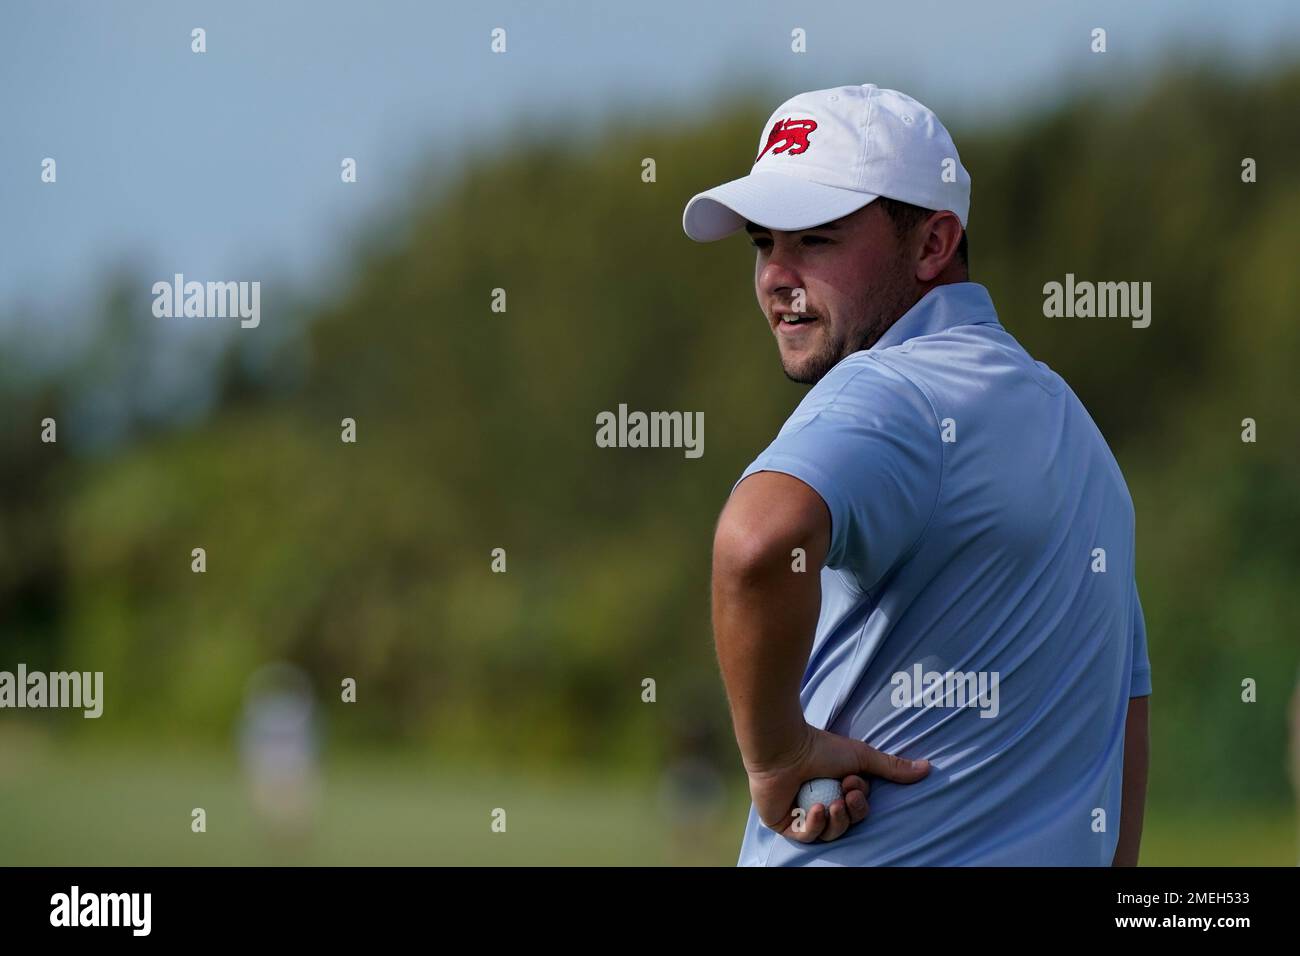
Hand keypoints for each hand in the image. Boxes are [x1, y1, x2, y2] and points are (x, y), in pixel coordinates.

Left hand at [745, 723, 930, 843]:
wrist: (784, 747)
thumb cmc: (819, 747)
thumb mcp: (862, 758)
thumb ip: (892, 767)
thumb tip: (928, 768)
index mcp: (836, 789)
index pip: (857, 811)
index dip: (859, 803)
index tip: (852, 782)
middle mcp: (820, 802)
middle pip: (846, 825)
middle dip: (850, 813)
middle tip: (844, 793)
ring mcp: (800, 814)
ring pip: (828, 834)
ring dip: (834, 820)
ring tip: (830, 803)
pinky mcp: (783, 822)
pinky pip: (805, 837)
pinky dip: (812, 825)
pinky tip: (812, 809)